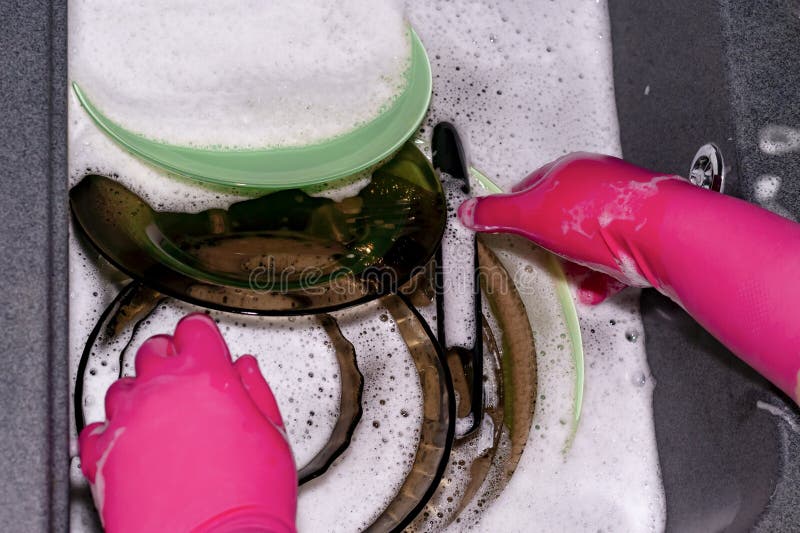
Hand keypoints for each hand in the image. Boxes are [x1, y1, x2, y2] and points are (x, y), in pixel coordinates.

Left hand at [79, 313, 296, 532]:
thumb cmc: (250, 497)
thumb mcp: (274, 434)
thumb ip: (256, 390)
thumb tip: (245, 368)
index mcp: (207, 376)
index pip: (193, 329)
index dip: (201, 335)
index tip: (203, 343)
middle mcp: (162, 390)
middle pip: (153, 349)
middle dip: (170, 358)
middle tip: (185, 379)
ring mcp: (128, 421)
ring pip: (122, 386)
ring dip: (141, 394)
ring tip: (161, 418)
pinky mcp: (102, 456)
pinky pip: (95, 428)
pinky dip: (111, 431)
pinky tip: (132, 443)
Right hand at [459, 153, 799, 401]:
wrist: (662, 237)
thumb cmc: (602, 216)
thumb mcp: (531, 216)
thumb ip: (497, 213)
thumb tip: (468, 210)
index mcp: (570, 170)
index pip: (532, 183)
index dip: (516, 206)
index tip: (506, 223)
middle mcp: (599, 185)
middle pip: (561, 215)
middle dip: (548, 242)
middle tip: (539, 256)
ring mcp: (623, 211)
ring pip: (588, 240)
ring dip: (575, 264)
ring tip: (570, 278)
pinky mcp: (642, 237)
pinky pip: (613, 259)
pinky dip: (600, 278)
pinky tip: (593, 290)